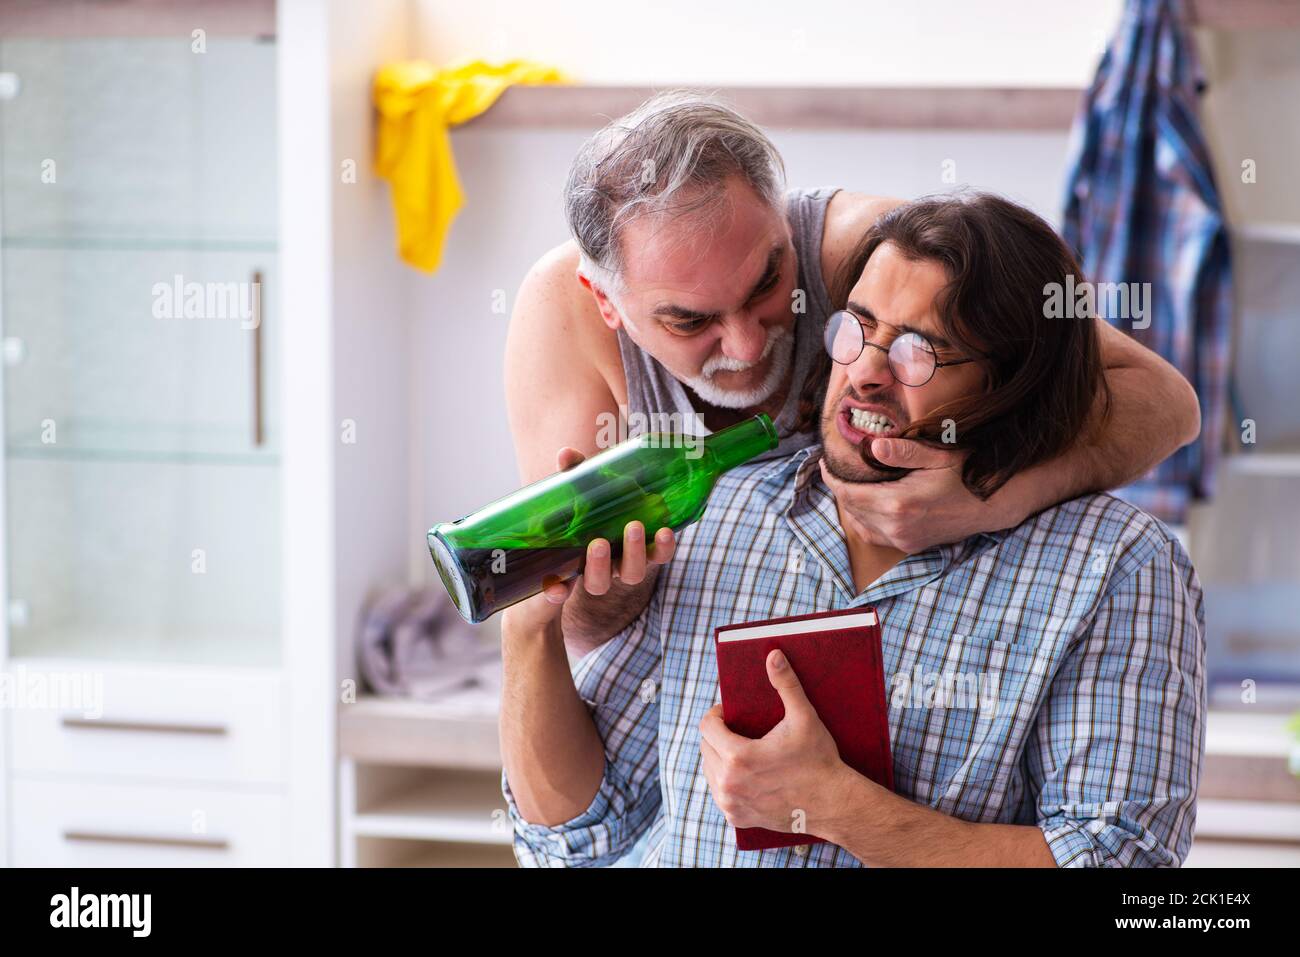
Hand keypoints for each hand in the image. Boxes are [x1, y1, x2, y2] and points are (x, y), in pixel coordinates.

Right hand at [541, 446, 675, 601]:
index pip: (560, 586)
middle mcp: (603, 568)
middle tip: (600, 543)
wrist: (633, 506)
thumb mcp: (582, 489)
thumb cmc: (598, 503)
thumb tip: (565, 453)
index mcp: (577, 559)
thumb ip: (573, 474)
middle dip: (599, 566)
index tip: (555, 590)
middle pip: (598, 582)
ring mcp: (629, 562)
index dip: (556, 591)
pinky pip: (661, 557)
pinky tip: (666, 530)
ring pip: (632, 574)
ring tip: (635, 526)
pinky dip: (664, 546)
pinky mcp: (654, 553)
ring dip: (634, 553)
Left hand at [698, 649, 856, 835]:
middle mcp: (729, 783)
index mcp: (739, 757)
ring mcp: (731, 803)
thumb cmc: (819, 760)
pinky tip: (742, 771)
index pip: (707, 726)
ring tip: (739, 746)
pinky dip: (725, 779)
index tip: (730, 712)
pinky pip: (718, 791)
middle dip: (718, 734)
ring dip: (719, 756)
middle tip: (738, 728)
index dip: (717, 714)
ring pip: (709, 769)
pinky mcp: (736, 817)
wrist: (833, 804)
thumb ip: (786, 684)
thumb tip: (773, 655)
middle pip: (706, 747)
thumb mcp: (804, 718)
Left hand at [819, 437, 1020, 553]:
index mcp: (899, 504)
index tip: (825, 463)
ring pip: (860, 524)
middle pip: (851, 509)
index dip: (832, 478)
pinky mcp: (909, 546)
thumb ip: (904, 452)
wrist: (993, 505)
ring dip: (851, 505)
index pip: (849, 494)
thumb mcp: (938, 455)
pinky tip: (867, 504)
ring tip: (850, 484)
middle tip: (836, 469)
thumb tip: (874, 446)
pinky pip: (874, 535)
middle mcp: (897, 528)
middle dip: (840, 489)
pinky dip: (864, 520)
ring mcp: (903, 540)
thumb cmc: (967, 473)